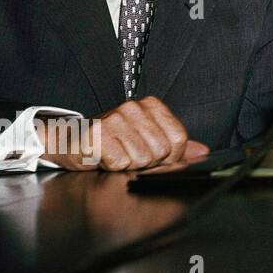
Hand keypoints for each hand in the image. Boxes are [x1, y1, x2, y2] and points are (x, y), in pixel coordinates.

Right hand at [40, 96, 208, 171]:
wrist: (69, 140)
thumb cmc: (112, 140)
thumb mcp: (147, 138)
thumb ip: (176, 145)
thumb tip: (203, 151)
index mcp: (151, 105)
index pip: (178, 138)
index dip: (170, 156)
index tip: (155, 156)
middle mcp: (133, 107)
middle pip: (161, 150)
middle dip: (148, 161)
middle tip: (129, 154)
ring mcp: (114, 119)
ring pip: (142, 159)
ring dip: (129, 165)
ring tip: (116, 155)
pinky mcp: (97, 135)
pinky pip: (121, 163)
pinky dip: (113, 167)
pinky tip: (104, 158)